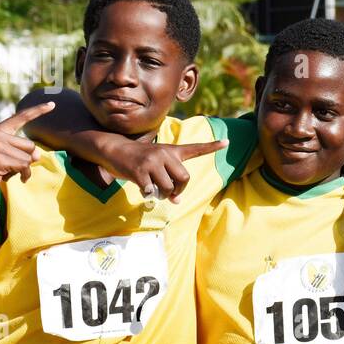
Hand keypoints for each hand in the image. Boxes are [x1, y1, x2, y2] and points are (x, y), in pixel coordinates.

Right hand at [0, 102, 53, 203]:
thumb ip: (22, 151)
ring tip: (7, 172)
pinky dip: (24, 175)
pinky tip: (14, 179)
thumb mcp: (6, 155)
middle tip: (9, 166)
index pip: (22, 117)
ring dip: (24, 169)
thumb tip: (37, 155)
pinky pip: (24, 167)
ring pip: (29, 158)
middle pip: (31, 146)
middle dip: (26, 160)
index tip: (52, 104)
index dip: (38, 110)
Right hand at [96, 135, 228, 202]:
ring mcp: (152, 162)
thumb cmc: (140, 159)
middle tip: (169, 192)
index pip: (195, 149)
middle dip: (178, 190)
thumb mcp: (158, 164)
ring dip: (162, 195)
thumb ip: (171, 181)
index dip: (212, 146)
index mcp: (172, 151)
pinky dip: (148, 195)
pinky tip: (141, 187)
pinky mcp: (140, 171)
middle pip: (184, 179)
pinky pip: (151, 191)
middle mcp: (164, 154)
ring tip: (153, 188)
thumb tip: (177, 201)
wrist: (115, 149)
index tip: (227, 142)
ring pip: (168, 188)